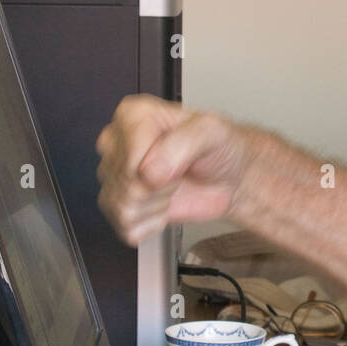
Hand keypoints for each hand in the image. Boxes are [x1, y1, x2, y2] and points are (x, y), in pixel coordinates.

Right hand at [95, 94, 251, 245]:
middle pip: (125, 183)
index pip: (129, 154)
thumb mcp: (212, 131)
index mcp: (132, 117)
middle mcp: (117, 144)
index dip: (159, 164)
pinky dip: (152, 224)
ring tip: (173, 186)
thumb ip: (183, 142)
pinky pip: (126, 229)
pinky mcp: (120, 207)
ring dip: (158, 205)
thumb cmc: (219, 148)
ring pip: (123, 208)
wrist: (230, 177)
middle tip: (180, 172)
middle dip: (161, 186)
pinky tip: (165, 205)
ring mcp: (115, 177)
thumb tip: (149, 172)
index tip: (179, 157)